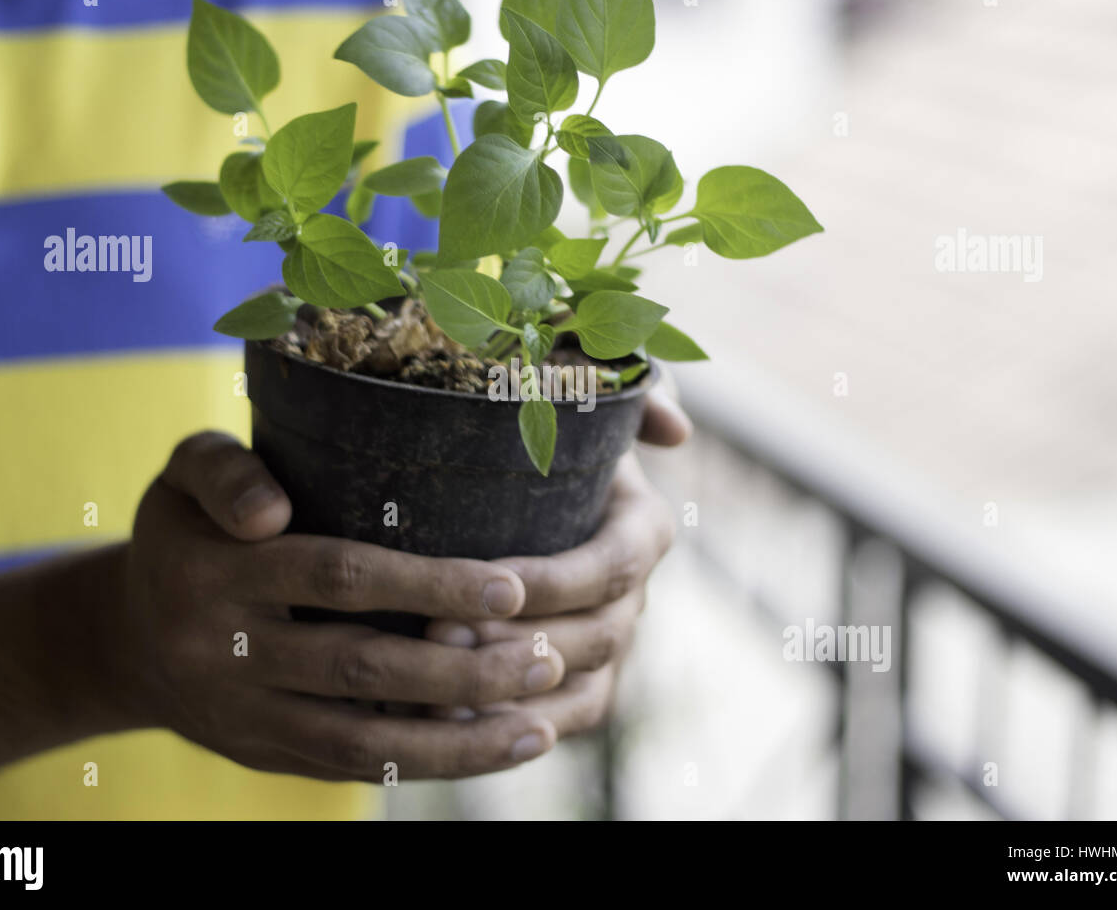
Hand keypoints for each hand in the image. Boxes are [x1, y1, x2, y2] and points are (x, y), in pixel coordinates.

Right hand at [116, 432, 566, 781]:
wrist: (125, 640)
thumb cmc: (183, 536)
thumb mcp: (182, 478)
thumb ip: (223, 469)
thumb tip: (272, 510)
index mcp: (213, 573)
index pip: (336, 576)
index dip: (426, 585)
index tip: (510, 586)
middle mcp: (224, 652)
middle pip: (359, 668)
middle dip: (462, 669)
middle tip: (549, 656)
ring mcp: (245, 715)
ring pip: (359, 742)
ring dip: (456, 740)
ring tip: (540, 727)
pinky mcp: (266, 754)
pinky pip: (350, 768)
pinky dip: (425, 764)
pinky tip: (491, 750)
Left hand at [423, 387, 689, 734]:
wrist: (504, 491)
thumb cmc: (536, 436)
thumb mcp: (572, 395)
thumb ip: (622, 388)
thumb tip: (678, 431)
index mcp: (641, 528)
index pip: (613, 564)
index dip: (558, 581)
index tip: (495, 581)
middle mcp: (633, 592)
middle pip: (598, 634)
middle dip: (524, 641)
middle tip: (441, 637)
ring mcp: (611, 641)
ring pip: (580, 686)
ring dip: (515, 692)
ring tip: (438, 684)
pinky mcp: (581, 680)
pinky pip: (563, 720)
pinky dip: (516, 729)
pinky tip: (454, 725)